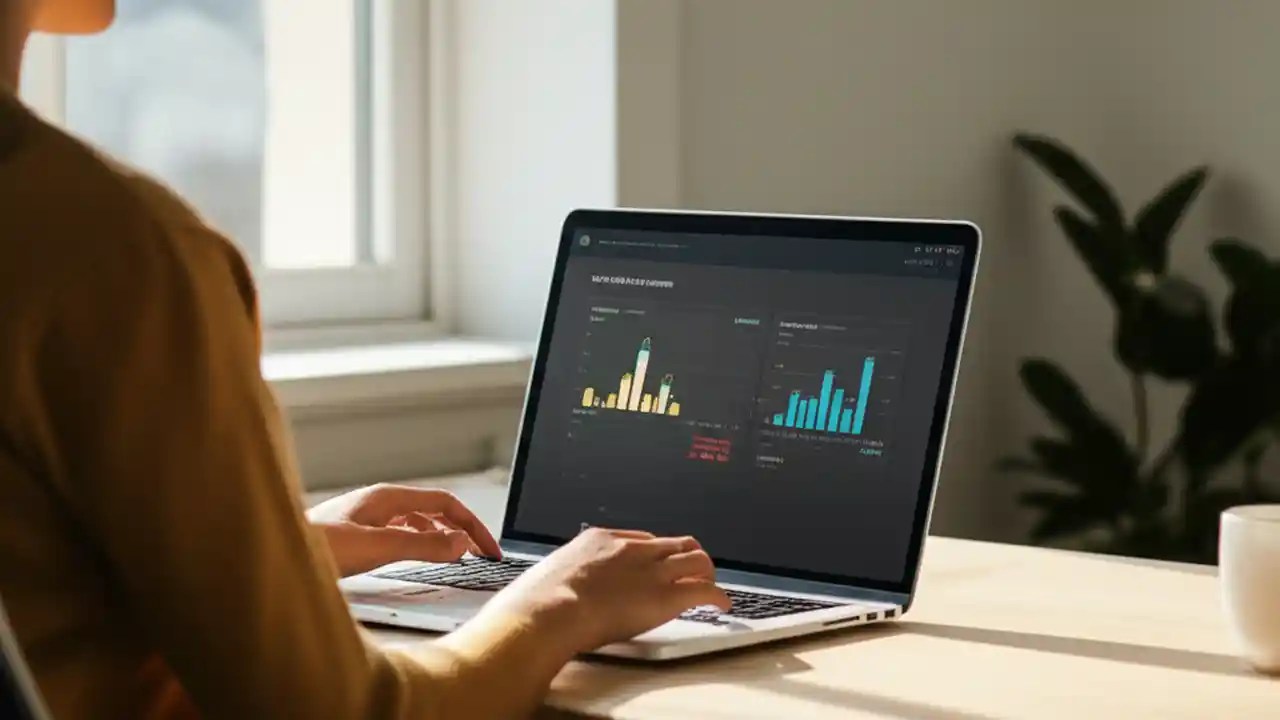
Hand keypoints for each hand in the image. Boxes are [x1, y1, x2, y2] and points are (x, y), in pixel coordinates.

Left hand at [307, 483, 501, 576]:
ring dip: (443, 535)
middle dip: (462, 529)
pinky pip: (402, 532)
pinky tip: (418, 556)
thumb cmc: (314, 548)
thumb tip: (462, 543)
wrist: (272, 556)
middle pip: (435, 510)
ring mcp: (368, 516)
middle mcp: (380, 502)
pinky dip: (421, 542)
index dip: (472, 525)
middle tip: (482, 554)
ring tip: (458, 555)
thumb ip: (422, 545)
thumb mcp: (377, 547)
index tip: (489, 549)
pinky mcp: (357, 533)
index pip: (446, 503)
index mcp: (388, 497)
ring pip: (418, 521)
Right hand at [476, 528, 729, 655]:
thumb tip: (552, 592)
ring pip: (696, 559)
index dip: (653, 554)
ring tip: (710, 585)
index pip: (641, 539)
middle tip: (691, 572)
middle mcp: (632, 550)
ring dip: (706, 572)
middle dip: (686, 556)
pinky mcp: (667, 596)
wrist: (548, 612)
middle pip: (674, 542)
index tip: (655, 566)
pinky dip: (718, 596)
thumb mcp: (548, 576)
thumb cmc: (537, 602)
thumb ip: (563, 578)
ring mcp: (651, 571)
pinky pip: (705, 590)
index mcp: (600, 540)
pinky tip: (722, 604)